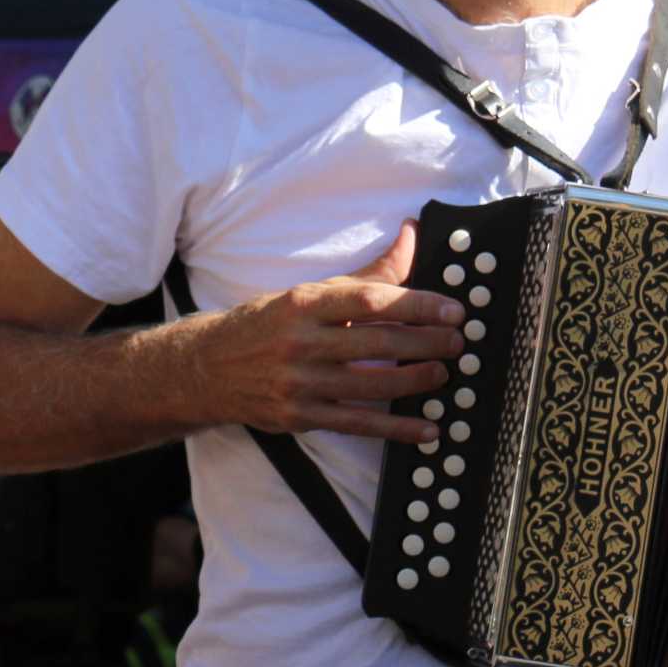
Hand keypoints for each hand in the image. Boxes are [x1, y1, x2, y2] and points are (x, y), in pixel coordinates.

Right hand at [187, 221, 464, 442]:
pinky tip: (426, 428)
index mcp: (304, 304)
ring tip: (445, 375)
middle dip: (426, 344)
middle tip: (459, 343)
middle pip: (377, 344)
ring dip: (416, 382)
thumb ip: (367, 274)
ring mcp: (299, 383)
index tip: (452, 310)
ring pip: (371, 386)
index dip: (417, 305)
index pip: (371, 300)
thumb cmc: (267, 325)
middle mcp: (300, 343)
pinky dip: (396, 429)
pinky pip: (357, 424)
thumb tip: (413, 237)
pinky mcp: (300, 417)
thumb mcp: (310, 293)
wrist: (208, 368)